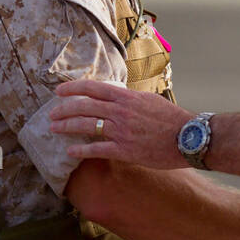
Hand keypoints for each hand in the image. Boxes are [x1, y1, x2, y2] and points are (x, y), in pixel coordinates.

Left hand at [49, 80, 190, 168]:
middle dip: (63, 109)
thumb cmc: (171, 119)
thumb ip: (129, 99)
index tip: (59, 91)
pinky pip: (96, 149)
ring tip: (54, 129)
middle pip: (84, 107)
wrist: (188, 137)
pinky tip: (70, 152)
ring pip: (85, 126)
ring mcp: (121, 131)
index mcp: (127, 97)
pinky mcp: (124, 150)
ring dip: (66, 127)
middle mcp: (121, 112)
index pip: (93, 88)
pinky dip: (80, 150)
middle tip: (52, 114)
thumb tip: (114, 97)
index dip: (73, 88)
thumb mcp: (149, 100)